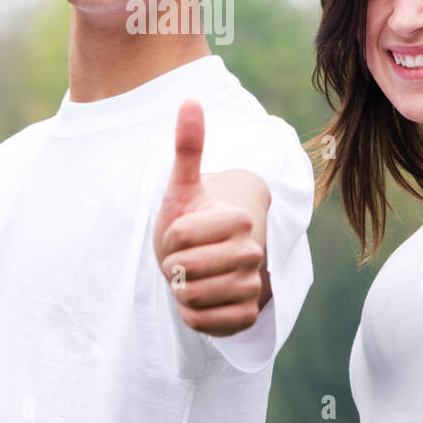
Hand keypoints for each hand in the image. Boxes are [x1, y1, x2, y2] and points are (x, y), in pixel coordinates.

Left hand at [153, 100, 264, 336]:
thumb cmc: (191, 217)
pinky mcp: (246, 316)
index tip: (178, 230)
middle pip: (187, 268)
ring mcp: (252, 286)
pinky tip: (196, 299)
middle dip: (172, 264)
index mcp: (238, 220)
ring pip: (194, 297)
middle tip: (180, 258)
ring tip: (187, 277)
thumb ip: (187, 146)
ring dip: (179, 289)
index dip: (170, 235)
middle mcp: (252, 253)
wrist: (207, 257)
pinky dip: (190, 314)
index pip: (182, 235)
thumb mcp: (182, 185)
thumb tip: (190, 100)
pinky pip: (203, 322)